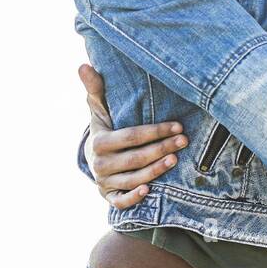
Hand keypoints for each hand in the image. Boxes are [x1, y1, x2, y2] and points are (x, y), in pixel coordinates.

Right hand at [79, 64, 186, 209]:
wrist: (95, 158)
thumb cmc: (106, 129)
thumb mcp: (100, 110)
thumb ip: (96, 89)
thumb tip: (83, 65)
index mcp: (99, 142)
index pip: (131, 136)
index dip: (155, 131)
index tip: (178, 125)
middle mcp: (100, 164)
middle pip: (135, 158)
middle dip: (161, 148)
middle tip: (183, 140)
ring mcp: (105, 183)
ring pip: (132, 179)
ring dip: (155, 170)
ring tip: (176, 159)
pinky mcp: (110, 197)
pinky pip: (121, 202)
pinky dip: (133, 198)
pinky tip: (150, 191)